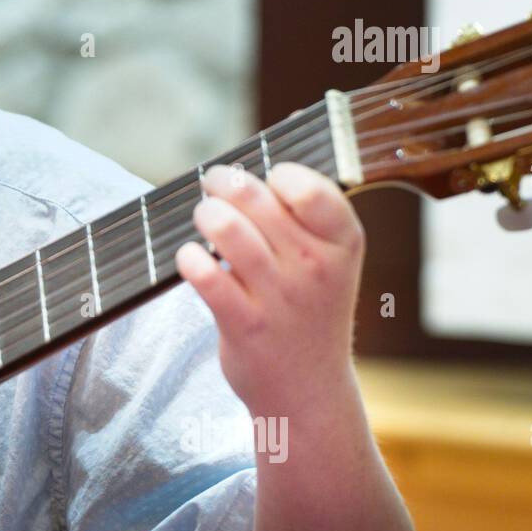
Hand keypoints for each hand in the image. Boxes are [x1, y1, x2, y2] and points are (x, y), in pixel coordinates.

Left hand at [174, 161, 365, 416]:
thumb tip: (273, 140)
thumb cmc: (309, 309)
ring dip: (204, 214)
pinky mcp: (244, 323)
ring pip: (226, 227)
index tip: (264, 181)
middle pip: (255, 197)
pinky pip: (204, 274)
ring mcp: (280, 297)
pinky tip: (191, 259)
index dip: (275, 173)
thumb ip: (305, 210)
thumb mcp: (330, 260)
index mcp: (343, 242)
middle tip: (213, 185)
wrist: (308, 390)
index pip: (308, 186)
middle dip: (223, 183)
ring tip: (204, 218)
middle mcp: (315, 266)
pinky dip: (188, 258)